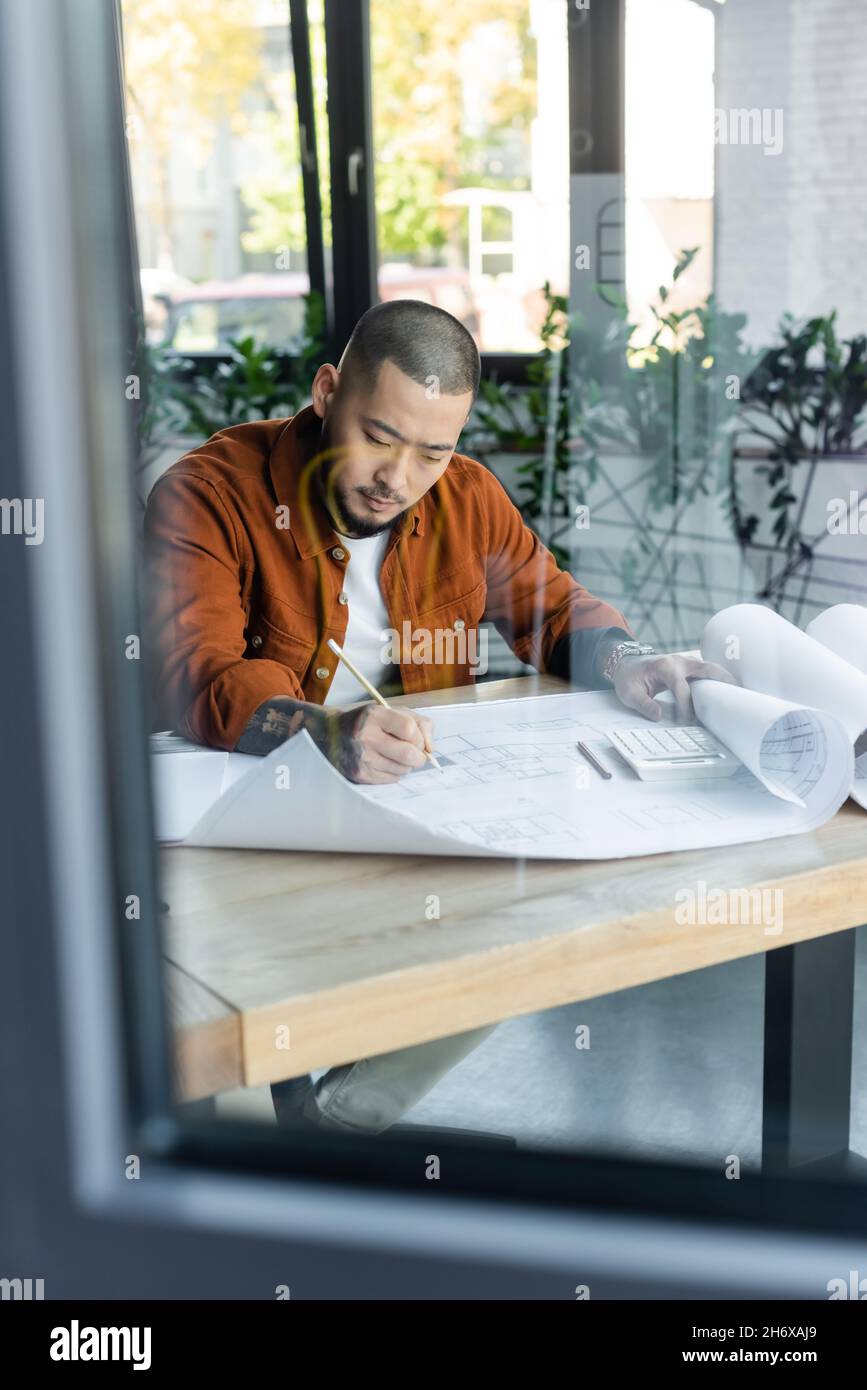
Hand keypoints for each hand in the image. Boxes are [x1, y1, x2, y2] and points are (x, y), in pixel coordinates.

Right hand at [330, 704, 435, 783]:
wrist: (329, 733)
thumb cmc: (367, 721)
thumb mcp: (390, 711)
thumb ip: (418, 723)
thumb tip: (431, 749)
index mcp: (373, 716)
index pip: (409, 729)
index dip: (419, 736)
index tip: (415, 738)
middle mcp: (365, 737)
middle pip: (408, 754)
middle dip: (418, 756)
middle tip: (415, 753)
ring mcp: (361, 758)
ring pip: (402, 770)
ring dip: (406, 765)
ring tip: (396, 755)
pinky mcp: (359, 775)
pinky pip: (391, 779)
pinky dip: (394, 772)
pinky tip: (385, 762)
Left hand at [612, 653, 736, 721]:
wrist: (627, 664)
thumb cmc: (629, 679)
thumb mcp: (628, 693)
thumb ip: (642, 704)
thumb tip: (659, 715)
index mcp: (664, 666)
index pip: (680, 686)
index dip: (685, 704)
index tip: (688, 719)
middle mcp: (679, 661)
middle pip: (706, 669)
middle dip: (722, 681)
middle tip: (737, 695)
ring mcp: (687, 663)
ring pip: (711, 669)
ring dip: (725, 679)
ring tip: (741, 694)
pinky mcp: (690, 669)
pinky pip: (708, 673)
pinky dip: (720, 680)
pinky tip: (730, 692)